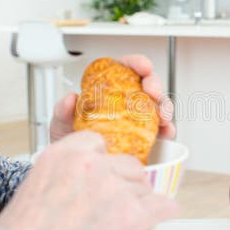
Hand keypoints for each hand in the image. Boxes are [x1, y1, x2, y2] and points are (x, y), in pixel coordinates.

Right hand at [0, 131, 177, 229]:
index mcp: (65, 155)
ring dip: (137, 203)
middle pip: (127, 164)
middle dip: (123, 184)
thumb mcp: (32, 188)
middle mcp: (93, 166)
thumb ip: (63, 174)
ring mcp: (116, 190)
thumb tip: (82, 181)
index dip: (102, 163)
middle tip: (111, 206)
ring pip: (144, 186)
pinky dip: (162, 213)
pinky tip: (155, 218)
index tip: (102, 175)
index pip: (98, 143)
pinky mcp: (133, 216)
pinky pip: (163, 206)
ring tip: (119, 224)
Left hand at [49, 53, 175, 142]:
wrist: (78, 166)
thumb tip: (70, 99)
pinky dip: (168, 129)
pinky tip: (166, 132)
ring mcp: (138, 117)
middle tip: (153, 93)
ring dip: (165, 107)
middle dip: (155, 85)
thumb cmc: (70, 140)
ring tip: (163, 116)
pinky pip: (162, 129)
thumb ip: (63, 110)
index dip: (137, 63)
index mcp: (108, 89)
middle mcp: (126, 100)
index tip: (144, 67)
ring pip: (158, 104)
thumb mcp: (61, 124)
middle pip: (147, 84)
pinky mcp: (146, 136)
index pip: (125, 68)